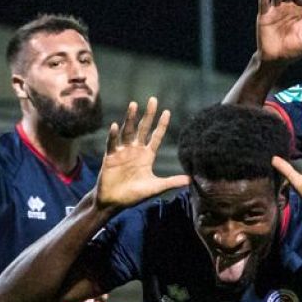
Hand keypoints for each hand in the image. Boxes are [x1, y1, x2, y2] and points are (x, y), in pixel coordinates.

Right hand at [96, 98, 189, 212]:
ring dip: (130, 119)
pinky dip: (113, 135)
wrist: (114, 202)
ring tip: (133, 105)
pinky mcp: (110, 157)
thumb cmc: (134, 195)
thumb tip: (191, 180)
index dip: (161, 125)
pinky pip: (112, 144)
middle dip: (148, 115)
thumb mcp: (155, 187)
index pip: (156, 137)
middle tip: (153, 99)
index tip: (167, 111)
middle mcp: (135, 150)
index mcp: (147, 156)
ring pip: (127, 132)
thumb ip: (171, 182)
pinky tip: (115, 126)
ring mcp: (122, 152)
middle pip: (143, 129)